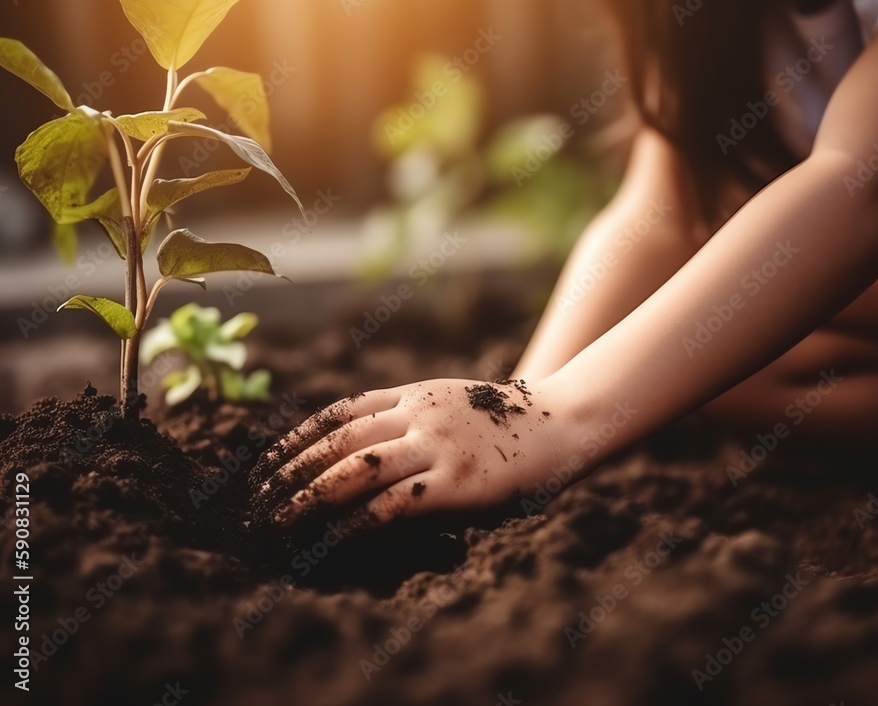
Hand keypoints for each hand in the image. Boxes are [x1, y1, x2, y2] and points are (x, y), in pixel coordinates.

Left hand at [250, 378, 583, 527]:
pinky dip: (355, 522)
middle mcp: (420, 414)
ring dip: (310, 496)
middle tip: (258, 496)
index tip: (268, 459)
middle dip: (292, 469)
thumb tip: (365, 443)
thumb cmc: (510, 421)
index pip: (341, 411)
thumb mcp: (456, 401)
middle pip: (339, 439)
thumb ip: (414, 414)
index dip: (299, 436)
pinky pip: (393, 504)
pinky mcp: (456, 484)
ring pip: (356, 469)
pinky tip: (332, 539)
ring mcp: (438, 447)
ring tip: (279, 519)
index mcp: (416, 393)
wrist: (565, 422)